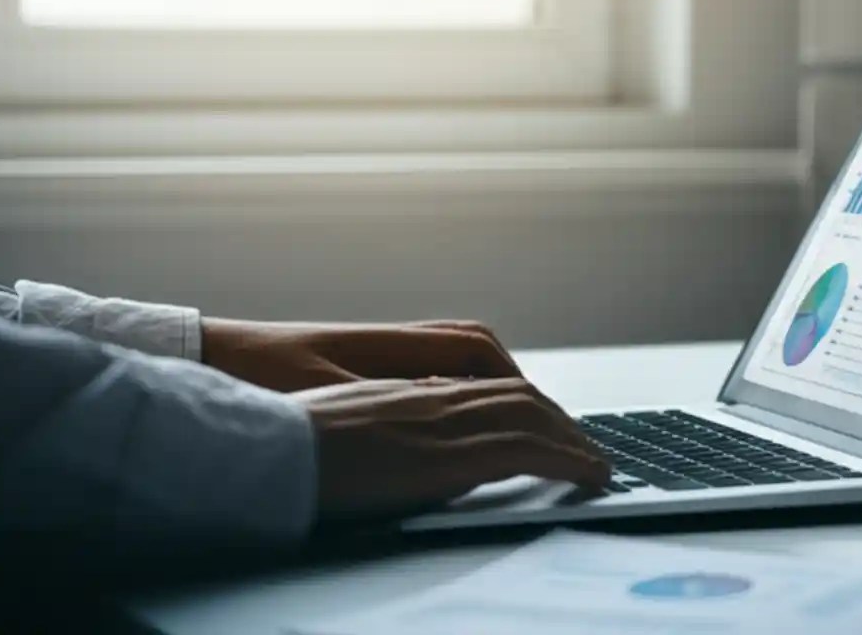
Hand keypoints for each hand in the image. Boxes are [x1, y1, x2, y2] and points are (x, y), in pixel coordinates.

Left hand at [201, 318, 520, 391]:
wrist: (211, 356)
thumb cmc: (257, 378)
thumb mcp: (322, 401)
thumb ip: (384, 405)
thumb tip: (442, 414)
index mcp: (388, 347)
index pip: (475, 351)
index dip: (515, 384)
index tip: (543, 418)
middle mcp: (392, 341)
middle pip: (479, 350)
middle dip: (519, 386)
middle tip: (550, 425)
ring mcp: (379, 350)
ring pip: (458, 356)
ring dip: (494, 384)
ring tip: (520, 422)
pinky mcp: (362, 365)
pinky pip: (431, 368)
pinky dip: (462, 387)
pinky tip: (460, 419)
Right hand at [300, 377, 609, 516]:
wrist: (266, 450)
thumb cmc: (286, 447)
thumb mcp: (342, 429)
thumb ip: (383, 432)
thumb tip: (412, 455)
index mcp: (406, 393)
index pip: (484, 386)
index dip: (522, 403)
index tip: (542, 425)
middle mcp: (432, 399)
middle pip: (517, 395)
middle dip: (556, 419)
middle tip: (582, 446)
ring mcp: (442, 423)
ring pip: (531, 414)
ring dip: (571, 438)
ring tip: (595, 463)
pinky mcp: (448, 455)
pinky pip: (527, 449)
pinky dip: (568, 459)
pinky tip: (590, 477)